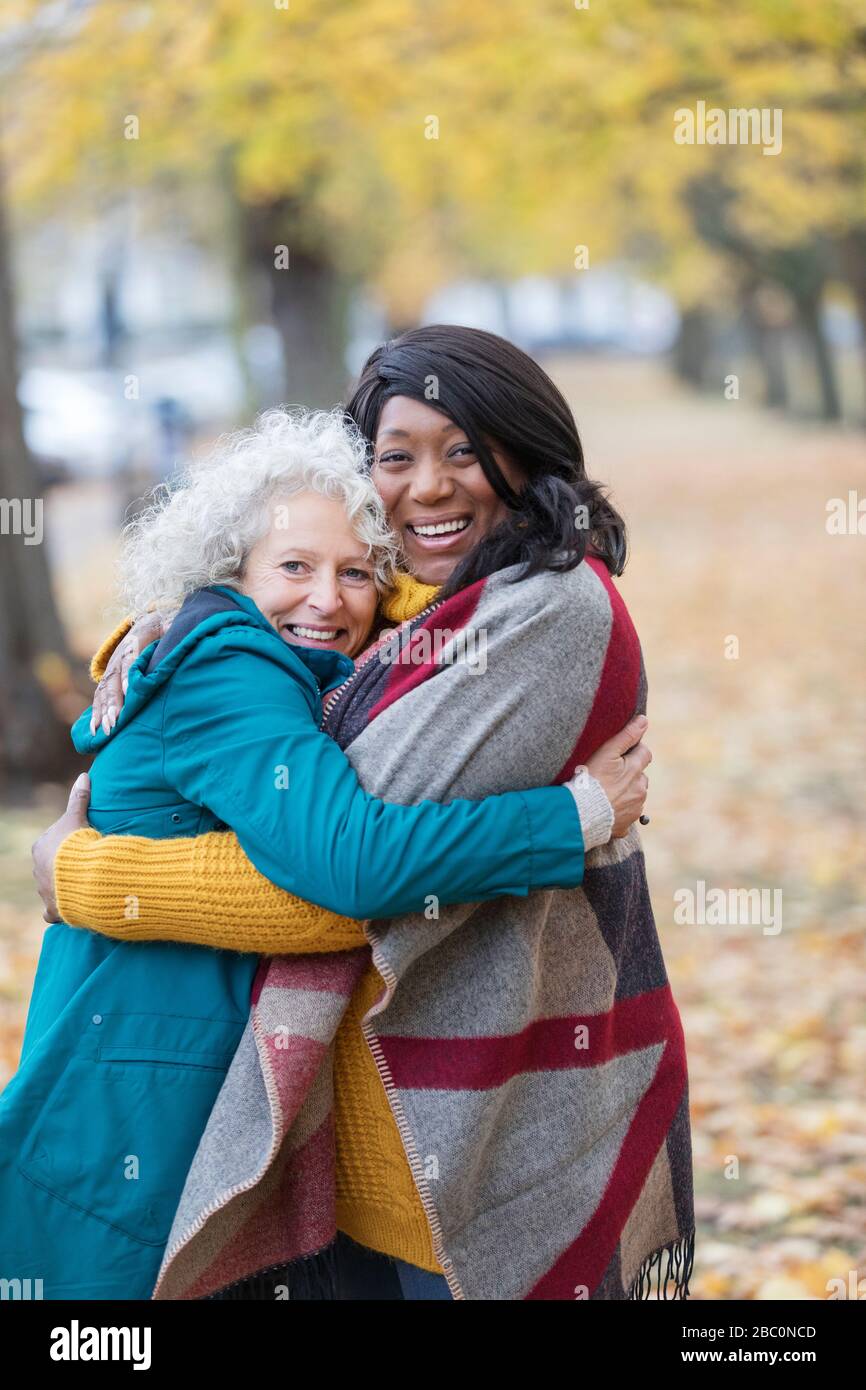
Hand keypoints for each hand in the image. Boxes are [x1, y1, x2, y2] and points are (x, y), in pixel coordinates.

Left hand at [31, 773, 90, 922]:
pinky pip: (53, 912)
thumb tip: (84, 774)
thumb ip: (79, 798)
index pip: (50, 843)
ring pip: (51, 887)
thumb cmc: (76, 845)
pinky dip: (60, 910)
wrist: (82, 878)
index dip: (65, 842)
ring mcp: (44, 891)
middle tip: (84, 862)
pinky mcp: (54, 910)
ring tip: (82, 883)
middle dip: (62, 865)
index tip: (80, 843)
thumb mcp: (77, 818)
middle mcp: (37, 871)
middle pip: (49, 865)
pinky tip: (71, 907)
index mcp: (40, 848)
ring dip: (63, 886)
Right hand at [90, 610, 167, 733]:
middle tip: (115, 720)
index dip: (127, 674)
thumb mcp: (168, 626)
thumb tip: (177, 626)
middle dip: (113, 702)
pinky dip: (95, 714)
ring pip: (103, 692)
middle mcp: (117, 659)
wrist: (143, 625)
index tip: (128, 689)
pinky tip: (94, 730)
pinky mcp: (107, 680)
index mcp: (133, 644)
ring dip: (103, 712)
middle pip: (112, 681)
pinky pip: (98, 698)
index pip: (130, 660)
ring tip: (105, 730)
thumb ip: (172, 628)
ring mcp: (110, 670)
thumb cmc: (160, 630)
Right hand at [585, 715, 651, 837]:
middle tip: (608, 775)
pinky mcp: (625, 826)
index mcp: (637, 771)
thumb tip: (644, 720)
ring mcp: (634, 810)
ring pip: (635, 796)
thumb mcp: (606, 752)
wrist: (580, 814)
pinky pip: (626, 815)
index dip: (633, 751)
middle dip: (630, 774)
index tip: (618, 755)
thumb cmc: (590, 780)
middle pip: (640, 776)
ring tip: (604, 792)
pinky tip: (603, 808)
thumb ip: (627, 736)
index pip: (645, 753)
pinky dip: (618, 811)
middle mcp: (640, 791)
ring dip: (625, 793)